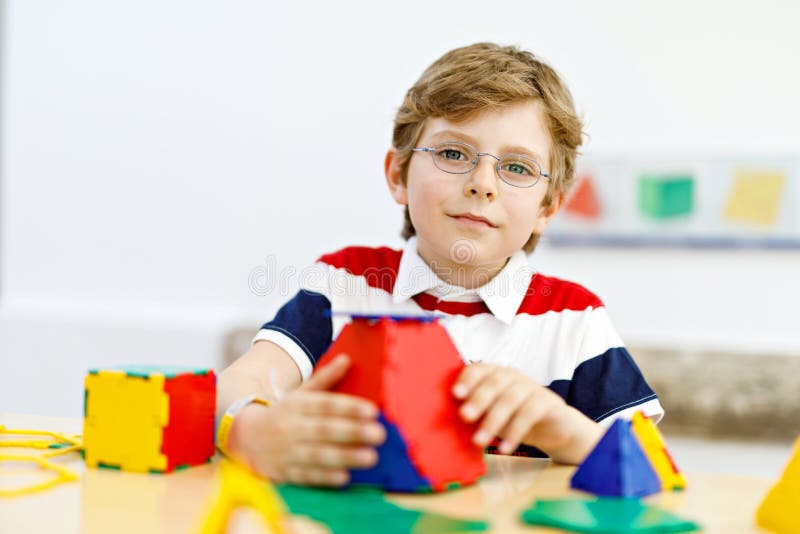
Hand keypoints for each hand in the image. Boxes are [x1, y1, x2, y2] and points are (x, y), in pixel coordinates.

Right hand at [230, 354, 385, 486]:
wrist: (245, 437)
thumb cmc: (283, 413)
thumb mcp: (301, 393)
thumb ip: (326, 378)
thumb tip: (347, 358)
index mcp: (297, 404)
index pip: (325, 404)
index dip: (349, 407)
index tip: (373, 410)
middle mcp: (291, 427)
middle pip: (324, 429)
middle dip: (352, 432)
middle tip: (379, 434)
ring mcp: (287, 451)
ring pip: (317, 454)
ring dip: (345, 456)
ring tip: (370, 456)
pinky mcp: (284, 472)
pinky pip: (305, 475)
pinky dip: (324, 477)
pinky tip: (345, 476)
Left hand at [452, 363, 579, 456]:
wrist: (554, 427)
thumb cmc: (513, 418)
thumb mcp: (491, 415)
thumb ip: (474, 414)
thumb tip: (445, 422)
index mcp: (494, 374)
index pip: (478, 369)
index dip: (467, 380)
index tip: (455, 394)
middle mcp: (512, 376)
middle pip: (494, 383)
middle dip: (478, 399)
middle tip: (465, 416)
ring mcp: (531, 386)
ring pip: (510, 399)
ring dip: (493, 421)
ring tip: (479, 441)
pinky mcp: (547, 401)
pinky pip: (529, 414)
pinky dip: (515, 432)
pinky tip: (504, 448)